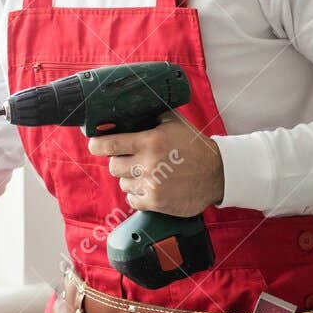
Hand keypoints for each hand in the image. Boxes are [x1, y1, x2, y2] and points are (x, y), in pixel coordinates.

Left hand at [87, 111, 223, 216]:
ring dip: (131, 178)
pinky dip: (137, 194)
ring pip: (123, 183)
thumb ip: (151, 115)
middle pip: (114, 166)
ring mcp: (152, 185)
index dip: (97, 144)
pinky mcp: (156, 202)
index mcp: (150, 142)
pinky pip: (132, 200)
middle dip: (119, 161)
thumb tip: (127, 109)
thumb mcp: (174, 122)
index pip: (110, 144)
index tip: (95, 144)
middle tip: (131, 159)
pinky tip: (150, 186)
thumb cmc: (194, 145)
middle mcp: (148, 164)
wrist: (217, 174)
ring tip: (147, 173)